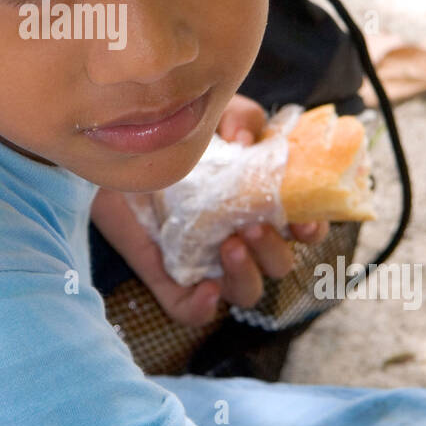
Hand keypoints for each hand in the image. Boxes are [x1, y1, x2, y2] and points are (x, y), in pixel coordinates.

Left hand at [90, 93, 329, 326]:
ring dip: (247, 276)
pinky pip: (189, 310)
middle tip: (250, 226)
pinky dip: (201, 308)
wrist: (114, 149)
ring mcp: (205, 261)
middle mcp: (239, 236)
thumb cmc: (172, 134)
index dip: (310, 229)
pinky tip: (206, 289)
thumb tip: (247, 140)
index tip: (303, 221)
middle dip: (273, 251)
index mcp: (258, 203)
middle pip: (278, 264)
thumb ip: (239, 117)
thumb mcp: (210, 115)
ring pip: (245, 293)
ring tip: (229, 245)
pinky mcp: (167, 276)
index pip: (301, 228)